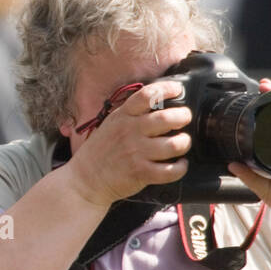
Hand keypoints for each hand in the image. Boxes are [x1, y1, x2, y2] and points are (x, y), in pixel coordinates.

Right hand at [66, 81, 192, 206]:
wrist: (85, 180)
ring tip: (182, 142)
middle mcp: (130, 132)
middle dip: (183, 116)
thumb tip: (158, 105)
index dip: (167, 89)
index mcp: (123, 117)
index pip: (147, 95)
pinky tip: (179, 164)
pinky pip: (171, 170)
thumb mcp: (111, 124)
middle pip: (167, 118)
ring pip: (174, 144)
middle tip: (185, 118)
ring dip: (184, 142)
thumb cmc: (100, 151)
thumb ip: (131, 114)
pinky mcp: (141, 173)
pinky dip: (181, 167)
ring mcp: (136, 153)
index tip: (178, 90)